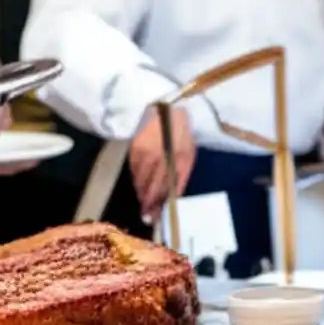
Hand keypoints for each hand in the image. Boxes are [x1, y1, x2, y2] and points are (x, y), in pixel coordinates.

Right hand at [129, 107, 195, 222]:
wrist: (164, 107)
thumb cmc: (181, 132)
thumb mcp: (189, 152)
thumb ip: (182, 174)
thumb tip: (174, 195)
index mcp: (182, 160)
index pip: (170, 188)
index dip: (163, 204)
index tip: (158, 216)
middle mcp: (164, 159)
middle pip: (154, 188)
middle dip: (150, 205)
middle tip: (147, 217)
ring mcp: (148, 154)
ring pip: (142, 182)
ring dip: (142, 194)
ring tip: (143, 204)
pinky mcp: (135, 149)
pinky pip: (134, 171)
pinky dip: (137, 180)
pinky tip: (139, 185)